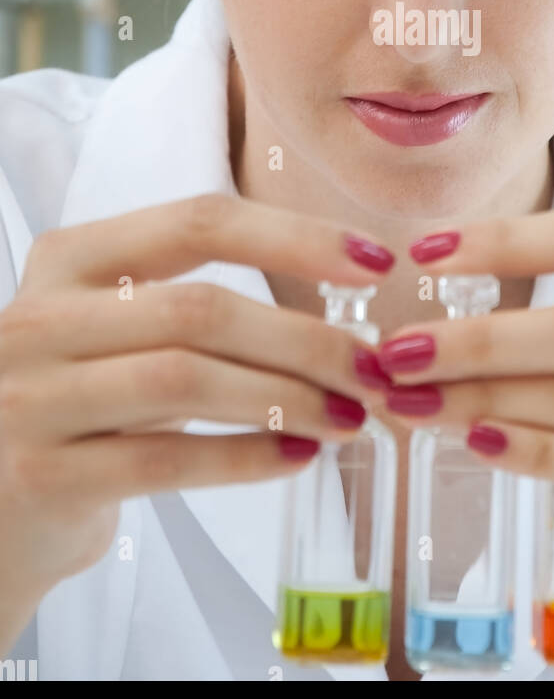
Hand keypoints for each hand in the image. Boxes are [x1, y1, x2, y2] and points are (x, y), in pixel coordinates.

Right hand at [0, 193, 392, 618]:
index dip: (295, 238)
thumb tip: (343, 306)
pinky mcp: (41, 476)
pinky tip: (297, 457)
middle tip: (373, 369)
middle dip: (305, 338)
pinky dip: (245, 458)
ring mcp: (31, 398)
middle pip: (201, 307)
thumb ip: (199, 306)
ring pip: (185, 380)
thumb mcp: (118, 332)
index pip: (197, 222)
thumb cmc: (84, 408)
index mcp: (69, 259)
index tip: (375, 263)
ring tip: (348, 416)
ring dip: (286, 397)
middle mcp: (39, 319)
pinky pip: (165, 460)